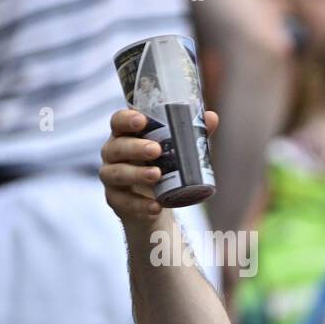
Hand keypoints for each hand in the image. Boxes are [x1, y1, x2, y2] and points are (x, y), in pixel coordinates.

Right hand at [99, 108, 219, 230]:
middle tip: (156, 150)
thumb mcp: (177, 151)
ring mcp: (111, 177)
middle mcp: (113, 154)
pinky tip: (156, 206)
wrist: (152, 203)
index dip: (126, 119)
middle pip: (117, 147)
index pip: (117, 122)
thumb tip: (212, 117)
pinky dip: (140, 204)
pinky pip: (124, 202)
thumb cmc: (162, 168)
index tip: (141, 120)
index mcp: (126, 136)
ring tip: (157, 175)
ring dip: (137, 174)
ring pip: (116, 173)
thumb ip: (192, 135)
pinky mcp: (115, 199)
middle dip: (135, 147)